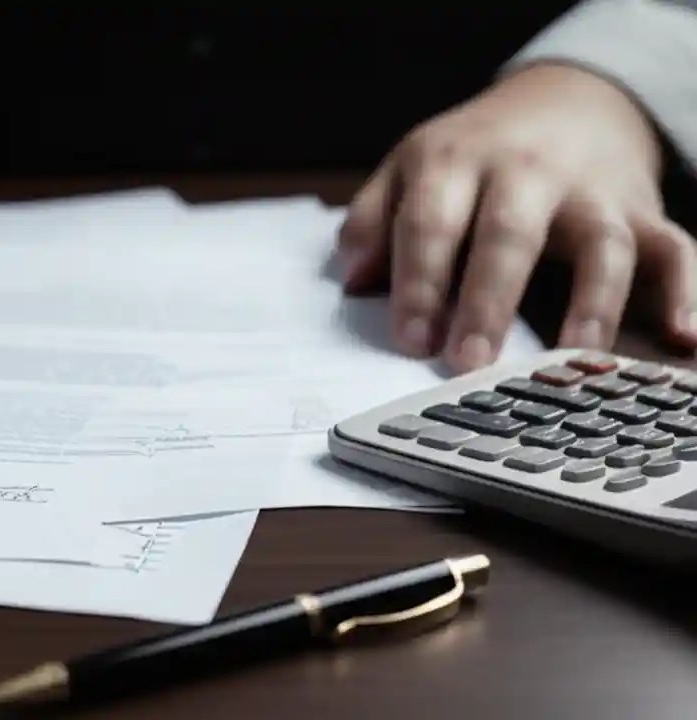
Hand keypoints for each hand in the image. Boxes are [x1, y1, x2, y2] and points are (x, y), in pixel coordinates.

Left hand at [339, 63, 696, 372]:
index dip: (418, 281)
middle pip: (509, 234)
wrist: (566, 101)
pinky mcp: (641, 212)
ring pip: (599, 243)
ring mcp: (590, 192)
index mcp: (455, 162)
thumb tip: (352, 282)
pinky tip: (683, 339)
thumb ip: (374, 222)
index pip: (431, 222)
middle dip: (487, 299)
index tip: (409, 339)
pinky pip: (676, 250)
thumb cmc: (471, 155)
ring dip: (589, 302)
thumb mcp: (408, 170)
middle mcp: (526, 172)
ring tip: (570, 356)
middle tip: (467, 361)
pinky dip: (688, 293)